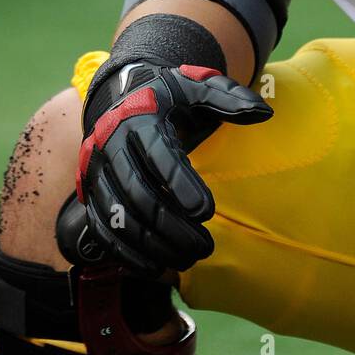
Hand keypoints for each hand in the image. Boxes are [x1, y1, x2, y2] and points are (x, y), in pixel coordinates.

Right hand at [76, 59, 271, 276]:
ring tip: (188, 259)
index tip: (208, 211)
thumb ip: (228, 97)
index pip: (156, 152)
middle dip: (170, 224)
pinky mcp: (89, 192)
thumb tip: (264, 112)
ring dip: (151, 244)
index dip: (179, 182)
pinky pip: (101, 228)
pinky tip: (155, 268)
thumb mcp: (197, 86)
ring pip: (118, 216)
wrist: (121, 95)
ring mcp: (95, 171)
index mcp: (138, 116)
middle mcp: (109, 144)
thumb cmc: (168, 95)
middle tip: (205, 246)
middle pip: (136, 192)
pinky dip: (125, 252)